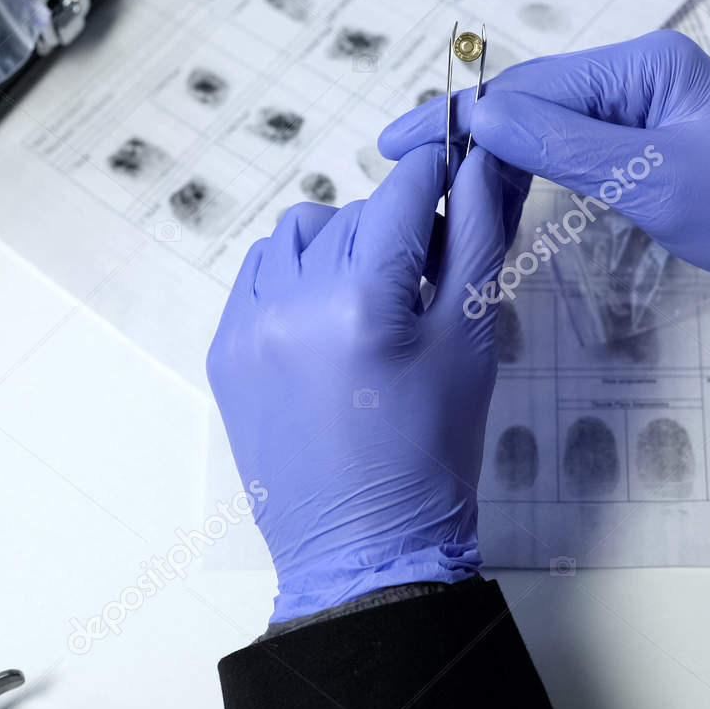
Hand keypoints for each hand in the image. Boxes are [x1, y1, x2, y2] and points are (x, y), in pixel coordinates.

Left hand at [207, 143, 530, 622]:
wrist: (368, 546)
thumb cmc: (433, 450)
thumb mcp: (472, 340)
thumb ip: (477, 239)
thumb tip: (485, 162)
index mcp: (362, 301)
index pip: (401, 192)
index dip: (436, 174)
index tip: (455, 173)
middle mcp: (292, 304)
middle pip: (352, 213)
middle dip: (393, 228)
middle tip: (423, 278)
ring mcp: (248, 329)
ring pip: (296, 235)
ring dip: (337, 245)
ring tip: (370, 299)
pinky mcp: (224, 353)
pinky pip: (258, 276)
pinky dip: (295, 279)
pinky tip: (328, 322)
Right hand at [379, 30, 709, 320]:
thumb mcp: (653, 179)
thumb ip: (565, 146)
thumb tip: (482, 119)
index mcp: (642, 66)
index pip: (530, 87)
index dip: (461, 117)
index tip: (398, 142)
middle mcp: (638, 71)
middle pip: (533, 99)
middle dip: (471, 134)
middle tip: (405, 169)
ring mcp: (643, 101)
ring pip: (550, 122)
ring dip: (499, 153)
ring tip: (443, 185)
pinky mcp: (648, 134)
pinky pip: (578, 141)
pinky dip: (537, 164)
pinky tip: (503, 186)